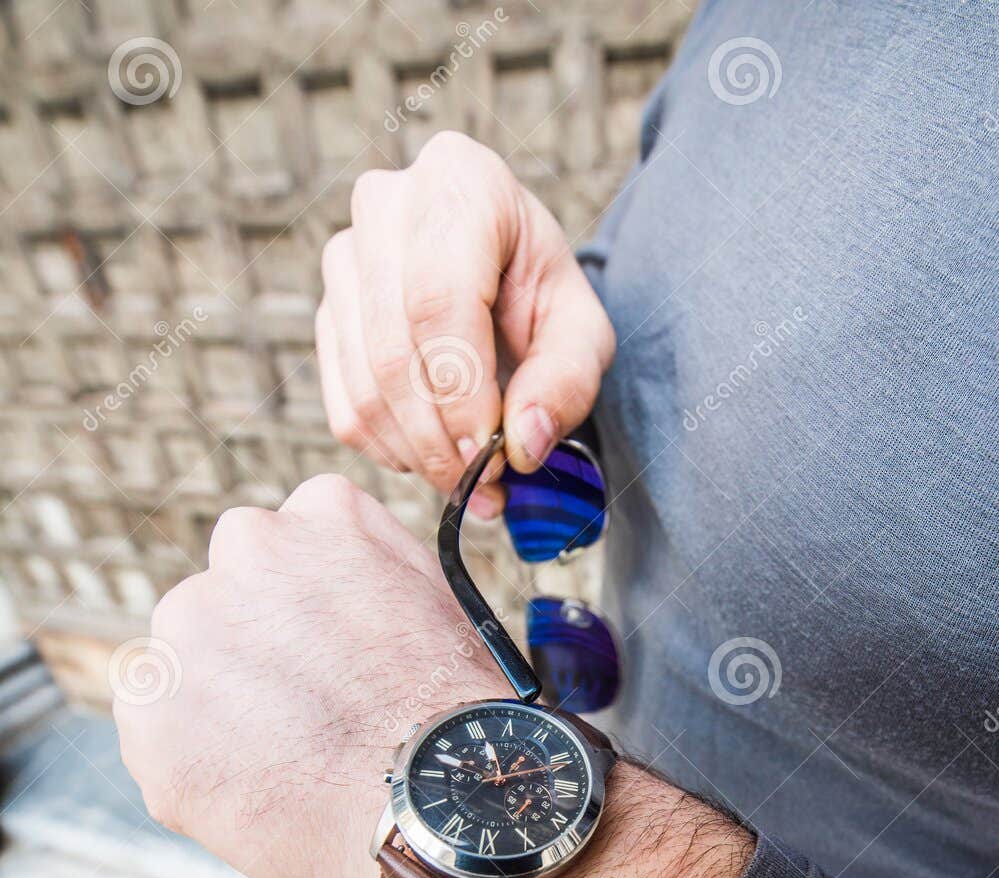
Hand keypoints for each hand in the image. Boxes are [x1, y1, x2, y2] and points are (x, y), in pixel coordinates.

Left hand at [114, 475, 505, 877]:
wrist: (430, 810)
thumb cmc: (450, 719)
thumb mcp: (442, 600)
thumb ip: (374, 563)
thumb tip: (337, 567)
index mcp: (319, 516)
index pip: (286, 548)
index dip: (307, 613)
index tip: (329, 656)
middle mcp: (243, 549)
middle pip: (228, 600)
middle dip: (254, 651)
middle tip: (308, 715)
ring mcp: (187, 628)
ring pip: (188, 664)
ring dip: (220, 703)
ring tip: (288, 761)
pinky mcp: (149, 711)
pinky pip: (157, 732)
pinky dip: (194, 760)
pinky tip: (256, 788)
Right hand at [317, 134, 615, 515]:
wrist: (501, 278)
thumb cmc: (541, 295)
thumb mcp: (582, 331)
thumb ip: (567, 382)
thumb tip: (523, 442)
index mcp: (459, 181)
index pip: (437, 298)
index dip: (460, 390)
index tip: (491, 453)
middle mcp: (385, 205)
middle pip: (392, 348)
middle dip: (440, 437)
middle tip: (485, 485)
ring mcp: (344, 257)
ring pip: (364, 382)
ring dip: (417, 454)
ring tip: (470, 484)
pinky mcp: (326, 311)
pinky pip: (343, 404)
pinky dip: (389, 450)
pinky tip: (434, 459)